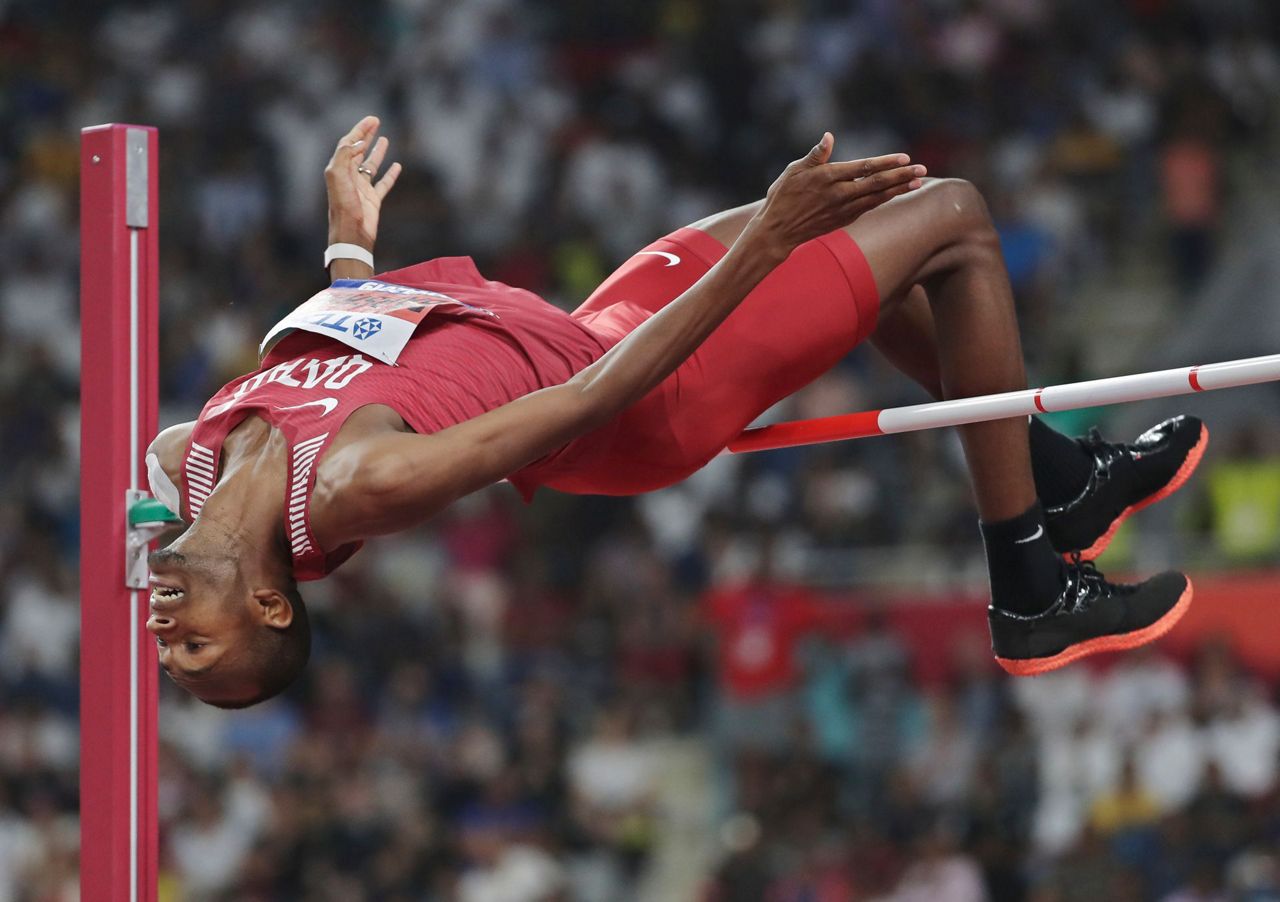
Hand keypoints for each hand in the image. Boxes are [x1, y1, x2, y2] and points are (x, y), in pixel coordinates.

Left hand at [325, 116, 402, 250]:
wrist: (352, 232)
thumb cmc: (343, 206)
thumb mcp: (338, 175)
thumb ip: (345, 155)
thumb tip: (359, 141)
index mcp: (339, 168)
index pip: (349, 144)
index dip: (359, 130)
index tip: (372, 121)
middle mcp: (349, 176)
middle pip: (359, 150)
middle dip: (366, 135)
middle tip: (376, 122)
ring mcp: (362, 188)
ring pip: (370, 165)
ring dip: (377, 151)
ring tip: (385, 139)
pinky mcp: (373, 199)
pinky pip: (383, 183)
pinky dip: (390, 174)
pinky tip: (397, 166)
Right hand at [751, 134, 924, 259]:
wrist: (777, 232)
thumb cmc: (782, 196)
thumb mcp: (793, 171)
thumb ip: (815, 155)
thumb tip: (829, 137)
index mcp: (827, 178)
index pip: (863, 168)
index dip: (885, 163)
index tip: (905, 158)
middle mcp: (838, 195)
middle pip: (876, 184)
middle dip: (901, 176)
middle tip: (922, 169)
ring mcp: (842, 210)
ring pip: (876, 198)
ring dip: (898, 189)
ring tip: (917, 182)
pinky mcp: (842, 220)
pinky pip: (868, 208)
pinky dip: (884, 200)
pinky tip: (896, 193)